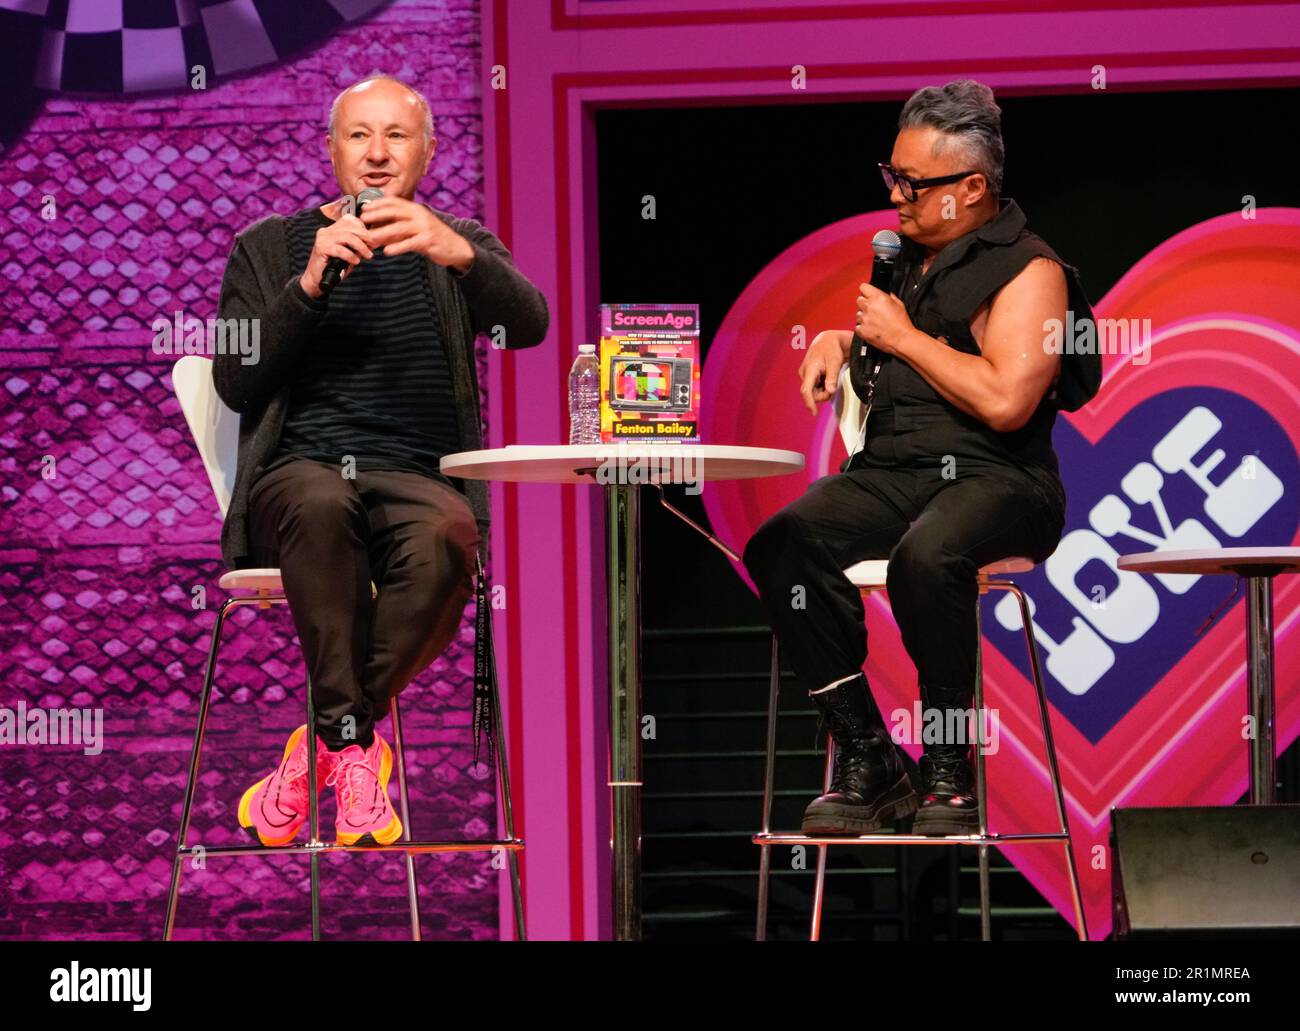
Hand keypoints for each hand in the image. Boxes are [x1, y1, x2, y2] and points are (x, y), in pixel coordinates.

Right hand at [299, 213, 373, 298]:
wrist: (316, 280)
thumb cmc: (333, 267)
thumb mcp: (349, 254)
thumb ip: (358, 246)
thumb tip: (374, 241)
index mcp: (332, 230)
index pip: (349, 220)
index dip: (362, 227)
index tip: (373, 238)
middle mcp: (326, 231)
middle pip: (349, 226)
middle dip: (365, 235)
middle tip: (374, 245)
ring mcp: (322, 239)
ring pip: (346, 236)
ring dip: (360, 246)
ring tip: (368, 255)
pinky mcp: (321, 248)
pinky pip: (340, 249)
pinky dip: (350, 255)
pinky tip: (356, 261)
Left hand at [360, 196, 474, 269]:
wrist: (455, 247)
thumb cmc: (431, 237)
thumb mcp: (415, 229)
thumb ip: (397, 229)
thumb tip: (375, 233)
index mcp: (415, 209)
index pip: (394, 202)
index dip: (378, 204)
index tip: (364, 209)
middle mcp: (419, 215)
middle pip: (394, 212)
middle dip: (377, 215)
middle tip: (362, 221)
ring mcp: (424, 227)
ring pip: (399, 228)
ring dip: (382, 233)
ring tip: (370, 239)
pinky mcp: (428, 241)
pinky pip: (410, 243)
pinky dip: (397, 247)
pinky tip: (386, 251)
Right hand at [798, 331, 850, 416]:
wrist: (828, 340)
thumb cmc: (831, 349)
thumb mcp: (835, 362)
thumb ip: (832, 377)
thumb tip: (830, 391)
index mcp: (810, 369)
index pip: (806, 390)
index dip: (809, 402)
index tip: (814, 412)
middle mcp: (804, 373)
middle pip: (812, 394)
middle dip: (823, 394)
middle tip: (833, 386)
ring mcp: (805, 375)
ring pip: (813, 392)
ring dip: (823, 390)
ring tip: (831, 379)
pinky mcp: (808, 376)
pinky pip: (814, 388)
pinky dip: (822, 387)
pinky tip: (826, 378)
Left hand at [855, 282, 914, 355]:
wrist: (902, 339)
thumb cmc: (902, 323)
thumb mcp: (899, 304)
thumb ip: (889, 297)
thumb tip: (886, 295)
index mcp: (878, 298)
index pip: (863, 287)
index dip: (866, 291)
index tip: (868, 294)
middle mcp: (869, 307)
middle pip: (859, 300)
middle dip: (865, 304)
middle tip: (873, 310)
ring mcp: (864, 319)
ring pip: (858, 314)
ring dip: (864, 316)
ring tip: (874, 322)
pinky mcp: (862, 330)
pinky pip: (857, 327)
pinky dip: (863, 328)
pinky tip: (872, 329)